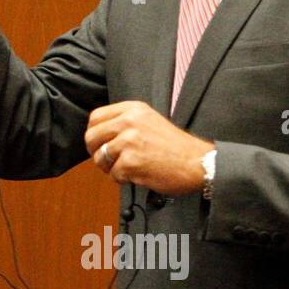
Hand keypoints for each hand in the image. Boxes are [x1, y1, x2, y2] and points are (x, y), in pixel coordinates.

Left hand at [85, 101, 213, 194]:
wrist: (197, 162)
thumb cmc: (175, 147)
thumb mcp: (149, 121)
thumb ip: (124, 122)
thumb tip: (98, 134)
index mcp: (133, 109)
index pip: (95, 117)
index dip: (94, 133)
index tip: (100, 143)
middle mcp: (129, 121)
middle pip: (91, 137)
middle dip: (96, 153)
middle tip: (108, 161)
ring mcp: (129, 141)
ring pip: (100, 158)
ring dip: (111, 168)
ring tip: (128, 169)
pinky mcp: (131, 161)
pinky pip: (114, 174)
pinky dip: (123, 179)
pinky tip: (138, 175)